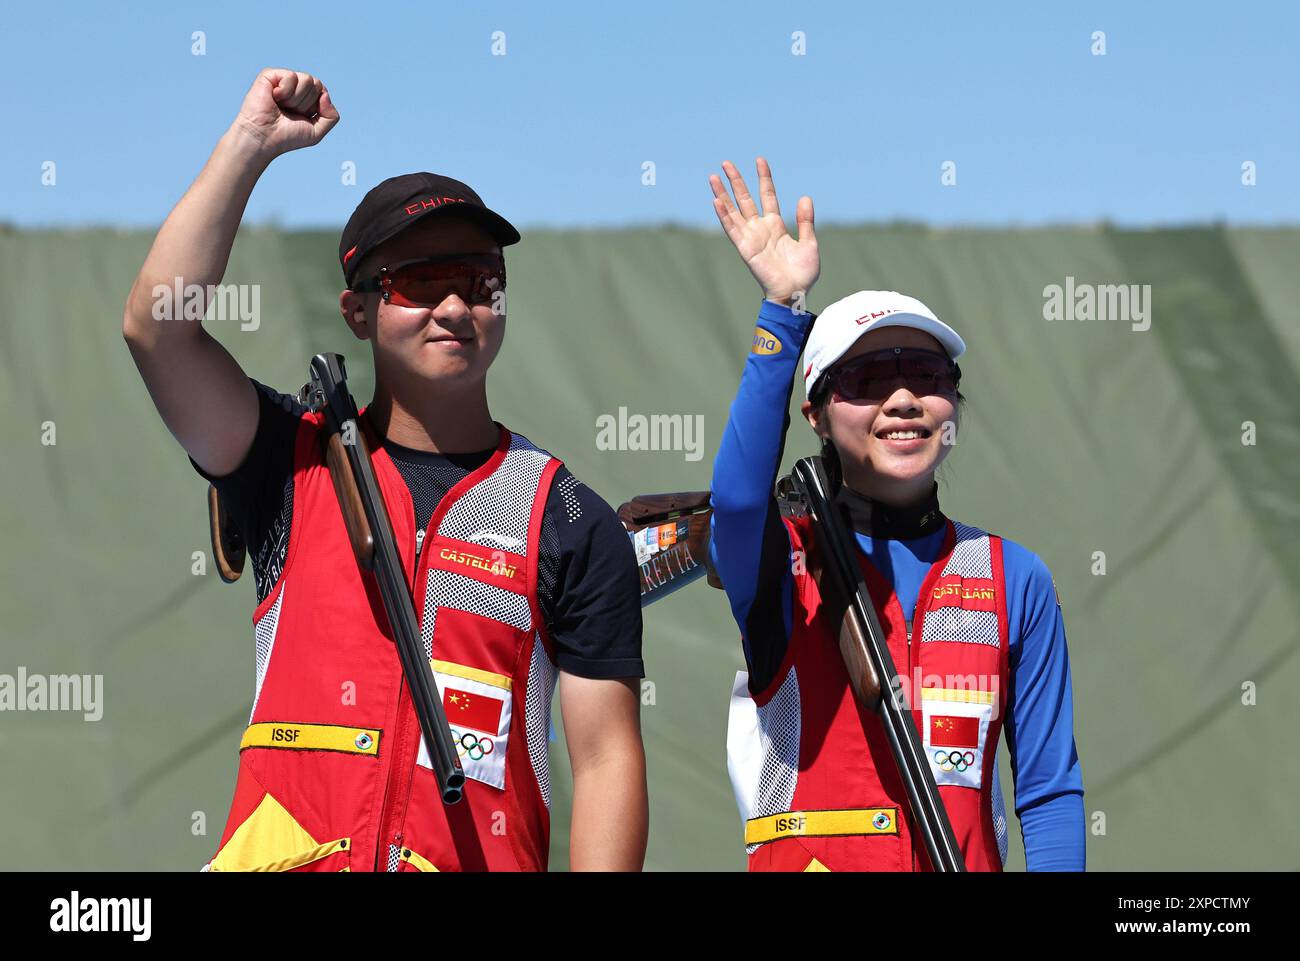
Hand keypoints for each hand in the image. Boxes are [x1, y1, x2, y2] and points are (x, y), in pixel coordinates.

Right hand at [232, 68, 338, 156]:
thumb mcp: (317, 131)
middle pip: (317, 83)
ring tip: (282, 106)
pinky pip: (291, 76)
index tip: (302, 117)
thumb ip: (332, 116)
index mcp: (306, 98)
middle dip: (307, 103)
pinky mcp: (270, 75)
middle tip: (290, 112)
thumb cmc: (287, 137)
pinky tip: (274, 98)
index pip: (323, 91)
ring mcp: (282, 80)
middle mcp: (295, 87)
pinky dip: (285, 92)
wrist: (264, 138)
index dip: (317, 106)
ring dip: (296, 99)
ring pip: (307, 79)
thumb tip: (325, 94)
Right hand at [709, 157, 817, 306]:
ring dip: (723, 194)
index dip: (764, 178)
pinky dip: (724, 215)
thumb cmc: (803, 273)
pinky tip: (716, 200)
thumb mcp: (809, 242)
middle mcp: (760, 229)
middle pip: (745, 199)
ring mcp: (751, 237)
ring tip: (714, 177)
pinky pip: (732, 229)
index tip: (760, 160)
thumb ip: (806, 221)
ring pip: (733, 211)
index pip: (767, 195)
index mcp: (776, 226)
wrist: (794, 293)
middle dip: (736, 181)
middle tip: (726, 163)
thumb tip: (804, 197)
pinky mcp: (745, 248)